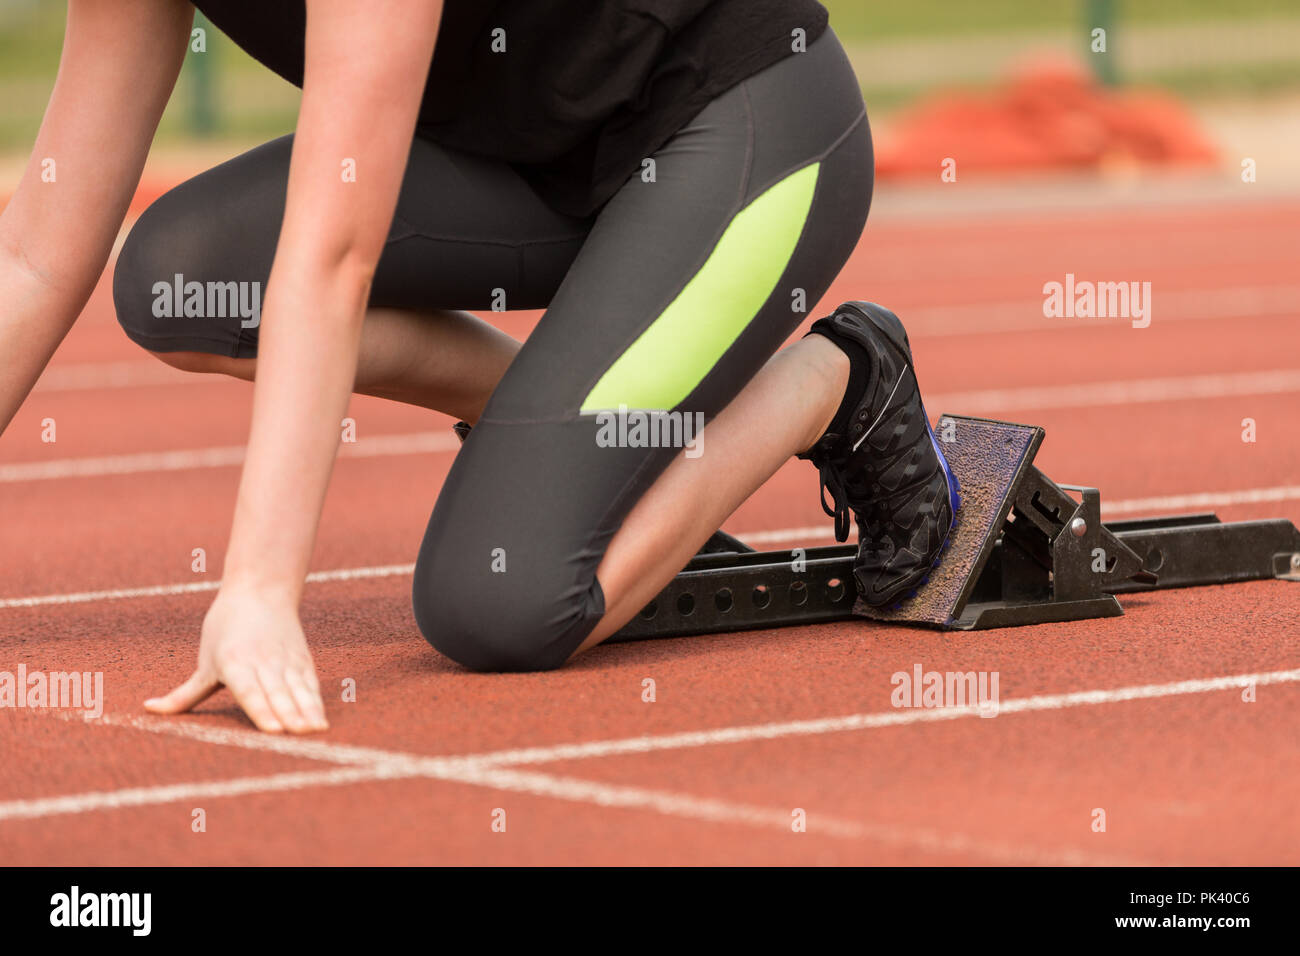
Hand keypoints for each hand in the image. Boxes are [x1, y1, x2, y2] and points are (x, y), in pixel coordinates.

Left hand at [144, 588, 328, 733]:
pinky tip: (320, 723)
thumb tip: (149, 710)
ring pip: (297, 689)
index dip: (261, 710)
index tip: (273, 730)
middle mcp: (263, 662)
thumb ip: (184, 694)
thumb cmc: (226, 627)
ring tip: (314, 732)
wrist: (260, 590)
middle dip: (288, 715)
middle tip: (296, 735)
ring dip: (306, 711)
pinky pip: (309, 685)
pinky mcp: (301, 660)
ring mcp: (285, 660)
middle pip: (277, 692)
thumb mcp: (204, 661)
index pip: (249, 691)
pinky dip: (315, 703)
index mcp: (234, 662)